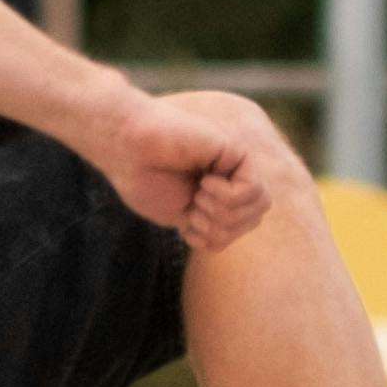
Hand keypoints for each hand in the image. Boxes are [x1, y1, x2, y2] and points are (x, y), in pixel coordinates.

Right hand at [96, 82, 302, 249]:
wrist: (126, 147)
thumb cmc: (144, 179)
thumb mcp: (184, 218)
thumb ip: (217, 227)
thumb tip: (242, 231)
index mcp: (220, 192)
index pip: (241, 230)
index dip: (216, 239)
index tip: (188, 225)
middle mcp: (232, 175)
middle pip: (255, 220)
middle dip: (221, 229)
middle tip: (193, 210)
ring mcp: (235, 162)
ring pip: (260, 206)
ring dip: (222, 213)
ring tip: (198, 194)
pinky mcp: (235, 149)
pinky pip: (252, 189)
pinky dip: (226, 196)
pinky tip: (205, 180)